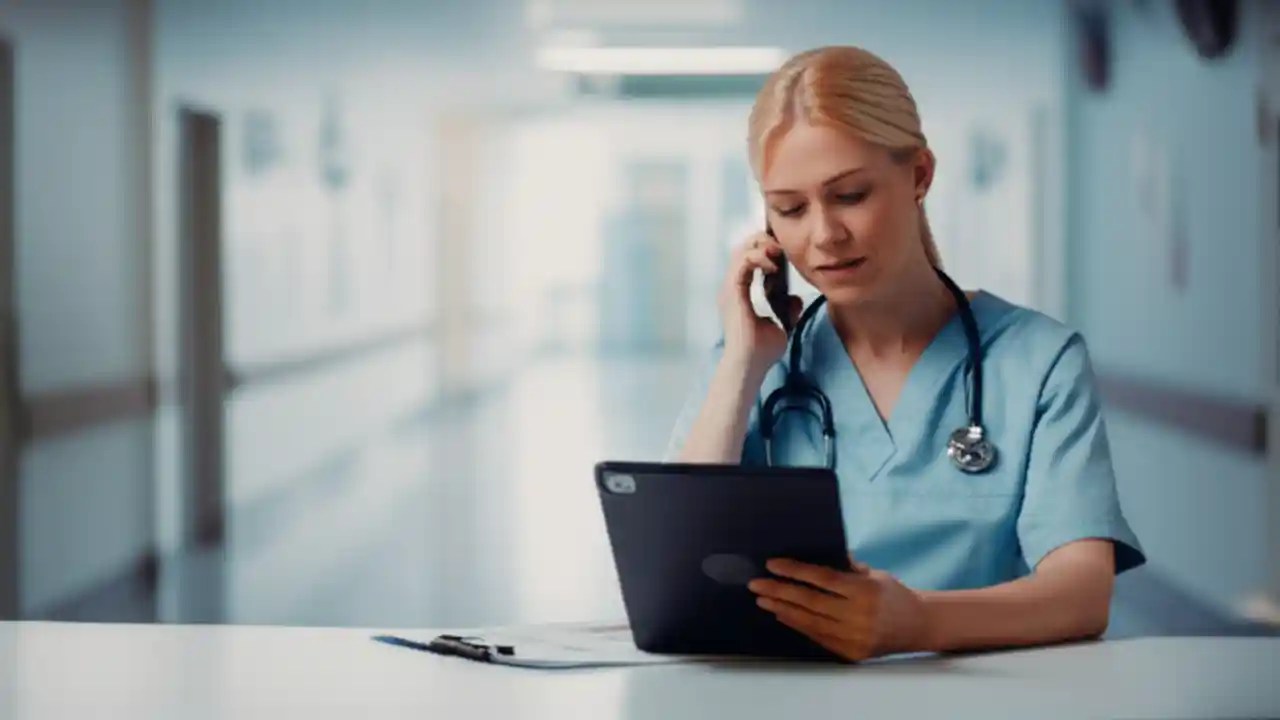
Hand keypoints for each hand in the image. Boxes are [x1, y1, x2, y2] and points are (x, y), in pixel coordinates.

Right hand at [718, 233, 801, 375]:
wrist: (751, 365)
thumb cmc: (762, 352)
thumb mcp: (782, 326)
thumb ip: (788, 311)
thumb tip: (796, 299)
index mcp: (739, 292)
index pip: (747, 258)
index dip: (765, 249)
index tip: (784, 253)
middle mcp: (732, 287)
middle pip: (742, 248)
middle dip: (763, 241)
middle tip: (782, 248)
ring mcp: (730, 288)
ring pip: (741, 250)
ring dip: (762, 245)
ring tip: (778, 252)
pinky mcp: (733, 291)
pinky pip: (743, 261)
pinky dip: (759, 257)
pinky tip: (774, 266)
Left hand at [747, 555, 933, 660]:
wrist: (918, 626)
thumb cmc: (893, 594)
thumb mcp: (874, 574)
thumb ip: (846, 567)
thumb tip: (813, 555)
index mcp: (866, 591)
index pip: (823, 579)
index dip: (796, 571)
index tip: (773, 564)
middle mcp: (859, 616)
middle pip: (810, 602)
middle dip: (780, 591)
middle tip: (756, 584)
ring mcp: (854, 638)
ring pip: (810, 622)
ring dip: (783, 610)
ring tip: (763, 600)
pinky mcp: (850, 653)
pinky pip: (817, 637)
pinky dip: (798, 625)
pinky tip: (783, 615)